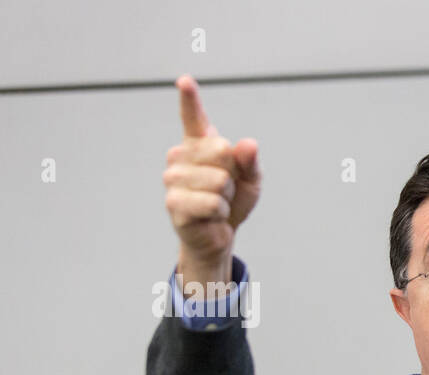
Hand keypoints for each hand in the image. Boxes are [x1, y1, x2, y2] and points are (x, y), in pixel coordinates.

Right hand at [163, 75, 260, 285]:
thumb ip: (250, 162)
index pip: (193, 117)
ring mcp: (173, 179)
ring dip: (227, 197)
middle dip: (233, 175)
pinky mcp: (174, 202)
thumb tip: (248, 144)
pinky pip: (212, 203)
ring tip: (216, 203)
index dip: (190, 99)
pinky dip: (220, 213)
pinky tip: (210, 217)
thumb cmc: (232, 202)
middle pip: (221, 151)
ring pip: (219, 180)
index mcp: (198, 145)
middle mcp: (180, 156)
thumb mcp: (250, 180)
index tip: (185, 81)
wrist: (219, 235)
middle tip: (224, 190)